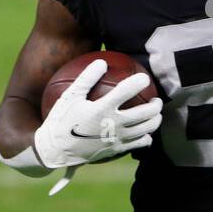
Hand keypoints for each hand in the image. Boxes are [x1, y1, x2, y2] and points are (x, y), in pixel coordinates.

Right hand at [34, 58, 162, 172]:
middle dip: (155, 105)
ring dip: (155, 120)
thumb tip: (102, 61)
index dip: (139, 82)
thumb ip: (86, 78)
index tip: (145, 77)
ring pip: (146, 129)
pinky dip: (147, 137)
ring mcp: (117, 139)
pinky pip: (138, 144)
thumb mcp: (70, 96)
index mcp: (101, 109)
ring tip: (156, 114)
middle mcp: (113, 124)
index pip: (126, 91)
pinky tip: (146, 133)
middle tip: (156, 99)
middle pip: (144, 113)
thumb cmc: (61, 120)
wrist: (56, 150)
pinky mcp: (117, 150)